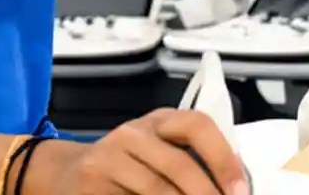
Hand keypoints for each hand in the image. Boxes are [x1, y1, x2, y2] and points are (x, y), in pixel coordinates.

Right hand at [56, 108, 247, 194]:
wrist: (69, 174)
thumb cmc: (127, 165)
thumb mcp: (159, 151)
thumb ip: (192, 161)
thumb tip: (234, 187)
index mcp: (159, 121)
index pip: (198, 125)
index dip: (223, 158)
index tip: (240, 189)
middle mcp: (133, 134)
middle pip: (179, 164)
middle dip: (207, 194)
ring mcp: (109, 159)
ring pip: (157, 189)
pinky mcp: (92, 185)